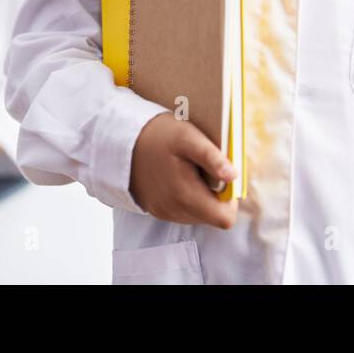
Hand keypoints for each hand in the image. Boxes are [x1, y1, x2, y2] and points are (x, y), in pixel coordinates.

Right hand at [128, 112, 238, 228]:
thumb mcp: (187, 137)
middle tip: (204, 168)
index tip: (222, 176)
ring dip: (202, 195)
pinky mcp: (157, 210)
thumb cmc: (157, 135)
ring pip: (199, 214)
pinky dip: (188, 196)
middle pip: (213, 216)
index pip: (225, 218)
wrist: (119, 140)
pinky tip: (178, 175)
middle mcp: (175, 211)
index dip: (230, 198)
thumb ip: (212, 157)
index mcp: (186, 196)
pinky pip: (184, 211)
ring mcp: (165, 213)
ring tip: (189, 169)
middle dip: (216, 194)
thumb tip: (233, 176)